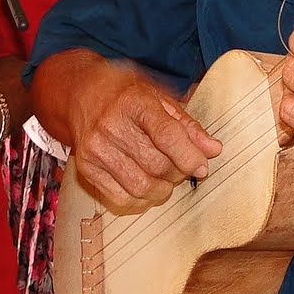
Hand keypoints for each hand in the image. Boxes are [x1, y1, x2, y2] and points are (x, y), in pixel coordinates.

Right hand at [66, 64, 220, 213]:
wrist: (81, 94)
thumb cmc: (125, 94)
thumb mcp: (158, 97)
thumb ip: (187, 125)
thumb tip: (213, 149)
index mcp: (133, 101)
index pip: (167, 135)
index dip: (190, 156)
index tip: (202, 166)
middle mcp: (111, 125)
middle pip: (157, 165)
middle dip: (178, 172)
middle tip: (181, 166)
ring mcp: (96, 148)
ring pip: (141, 185)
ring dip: (162, 188)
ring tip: (165, 177)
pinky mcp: (86, 168)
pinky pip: (122, 197)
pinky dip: (141, 198)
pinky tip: (146, 184)